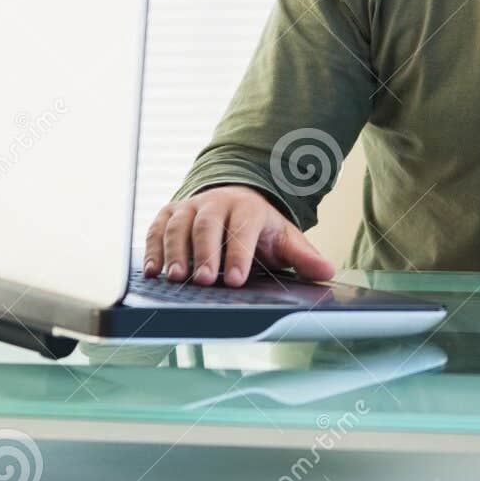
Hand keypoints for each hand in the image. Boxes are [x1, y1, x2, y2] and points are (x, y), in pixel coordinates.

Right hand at [142, 185, 335, 286]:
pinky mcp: (170, 213)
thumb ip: (303, 256)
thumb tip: (327, 270)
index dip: (238, 254)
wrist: (235, 200)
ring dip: (175, 251)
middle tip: (202, 280)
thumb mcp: (285, 239)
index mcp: (248, 208)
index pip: (243, 229)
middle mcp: (217, 203)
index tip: (234, 280)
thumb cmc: (260, 228)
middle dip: (204, 253)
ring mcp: (191, 206)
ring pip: (179, 225)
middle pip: (208, 224)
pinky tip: (153, 271)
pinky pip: (156, 228)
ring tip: (175, 279)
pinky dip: (152, 248)